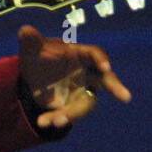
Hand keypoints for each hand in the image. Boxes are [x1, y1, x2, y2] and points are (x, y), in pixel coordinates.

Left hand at [16, 24, 131, 129]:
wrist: (32, 77)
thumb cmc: (39, 56)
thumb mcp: (31, 49)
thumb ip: (30, 40)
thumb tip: (25, 30)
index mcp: (80, 54)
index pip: (95, 54)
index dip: (101, 59)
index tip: (106, 67)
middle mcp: (87, 73)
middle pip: (106, 79)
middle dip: (116, 86)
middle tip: (126, 96)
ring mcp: (83, 90)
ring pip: (85, 103)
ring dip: (72, 113)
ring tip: (55, 121)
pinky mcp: (74, 106)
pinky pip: (70, 114)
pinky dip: (57, 118)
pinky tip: (42, 121)